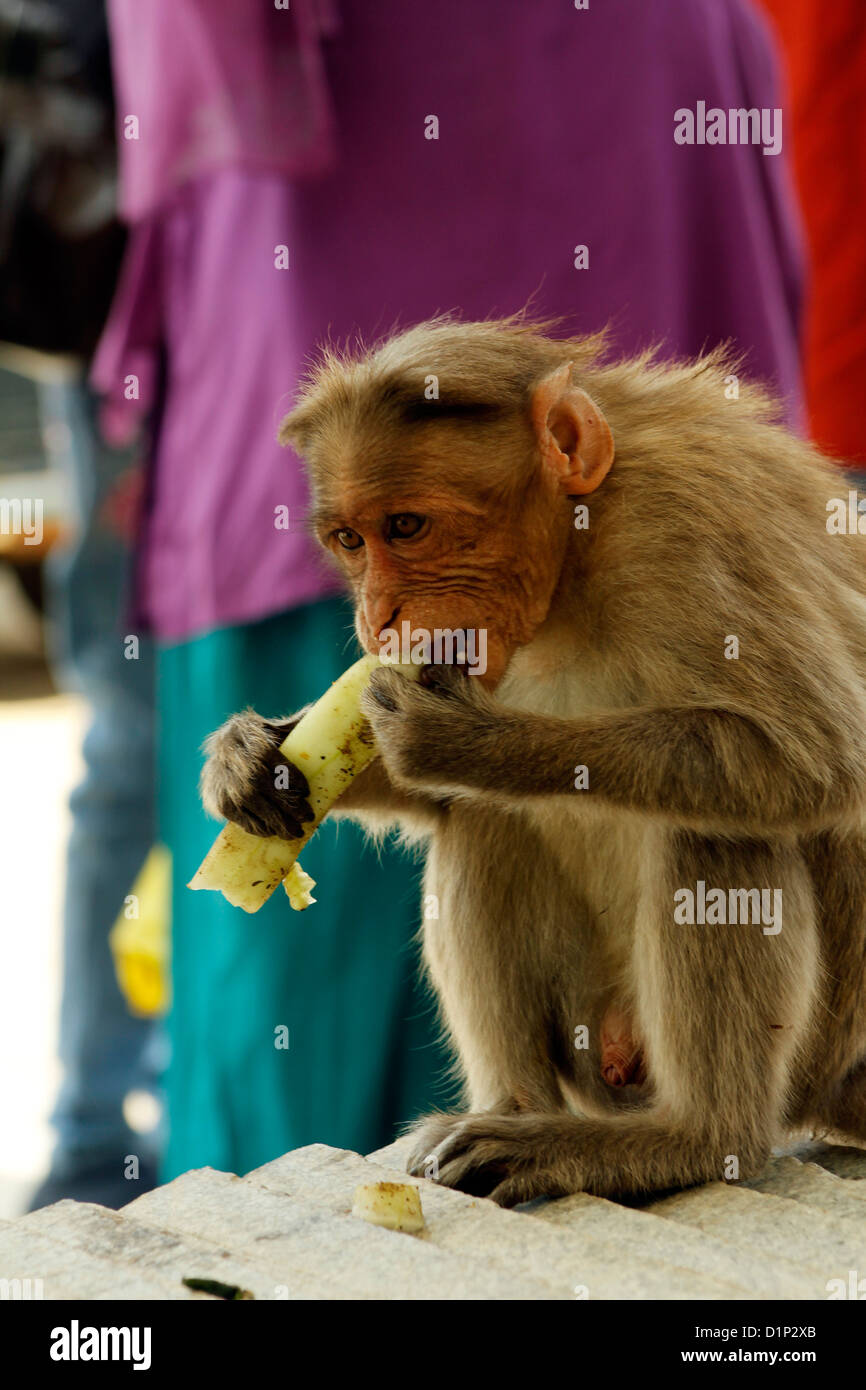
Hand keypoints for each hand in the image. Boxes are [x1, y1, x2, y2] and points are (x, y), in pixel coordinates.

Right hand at [200, 709, 313, 838]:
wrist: (236, 757)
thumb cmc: (273, 742)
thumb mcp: (286, 728)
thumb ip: (306, 723)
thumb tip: (332, 714)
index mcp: (244, 729)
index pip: (266, 755)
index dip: (288, 775)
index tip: (307, 791)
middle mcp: (226, 751)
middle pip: (256, 782)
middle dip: (284, 803)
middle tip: (307, 817)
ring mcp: (218, 775)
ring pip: (247, 802)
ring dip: (273, 820)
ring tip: (296, 832)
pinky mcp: (215, 798)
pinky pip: (236, 816)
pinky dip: (256, 826)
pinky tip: (273, 831)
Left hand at [359, 662, 501, 791]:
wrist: (499, 758)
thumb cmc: (482, 716)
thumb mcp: (461, 683)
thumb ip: (435, 669)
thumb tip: (419, 666)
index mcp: (413, 707)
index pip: (379, 680)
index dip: (387, 675)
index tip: (395, 675)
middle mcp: (400, 733)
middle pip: (369, 702)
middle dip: (380, 694)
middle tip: (391, 692)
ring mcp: (399, 758)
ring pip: (378, 728)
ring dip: (389, 720)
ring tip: (410, 719)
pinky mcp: (403, 774)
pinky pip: (388, 751)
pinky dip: (397, 743)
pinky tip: (418, 741)